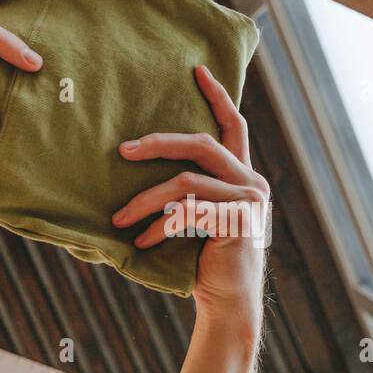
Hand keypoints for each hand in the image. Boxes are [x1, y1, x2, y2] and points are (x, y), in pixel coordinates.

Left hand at [114, 66, 269, 326]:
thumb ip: (189, 191)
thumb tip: (140, 161)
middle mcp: (252, 184)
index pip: (234, 126)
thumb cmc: (204, 261)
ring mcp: (247, 203)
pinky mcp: (236, 223)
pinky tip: (143, 242)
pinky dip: (159, 226)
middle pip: (201, 144)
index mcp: (244, 177)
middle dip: (158, 143)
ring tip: (119, 218)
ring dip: (145, 199)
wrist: (228, 302)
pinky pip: (186, 213)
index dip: (217, 96)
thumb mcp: (198, 218)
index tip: (196, 70)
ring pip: (185, 183)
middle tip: (123, 150)